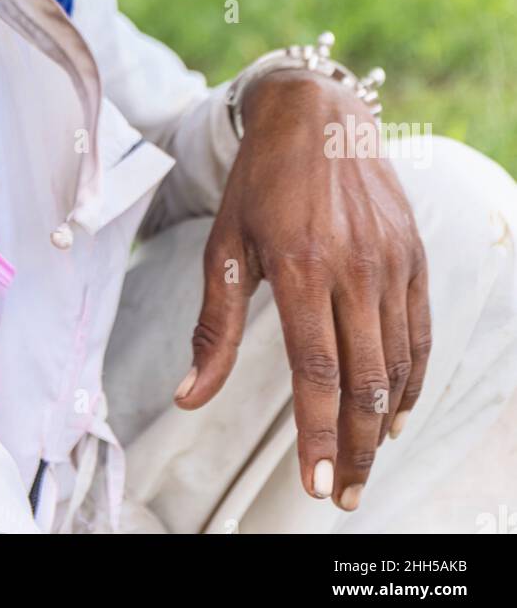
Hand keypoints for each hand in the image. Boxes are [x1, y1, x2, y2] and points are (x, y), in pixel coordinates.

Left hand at [173, 70, 430, 512]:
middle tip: (342, 493)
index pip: (316, 369)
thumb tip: (187, 397)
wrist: (319, 114)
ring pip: (397, 364)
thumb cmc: (262, 181)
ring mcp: (391, 261)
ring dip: (383, 423)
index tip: (315, 483)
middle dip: (354, 448)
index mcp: (300, 265)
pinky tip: (395, 411)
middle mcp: (354, 267)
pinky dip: (411, 379)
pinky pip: (419, 332)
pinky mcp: (413, 254)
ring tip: (363, 464)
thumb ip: (212, 326)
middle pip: (364, 380)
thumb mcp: (225, 244)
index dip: (318, 434)